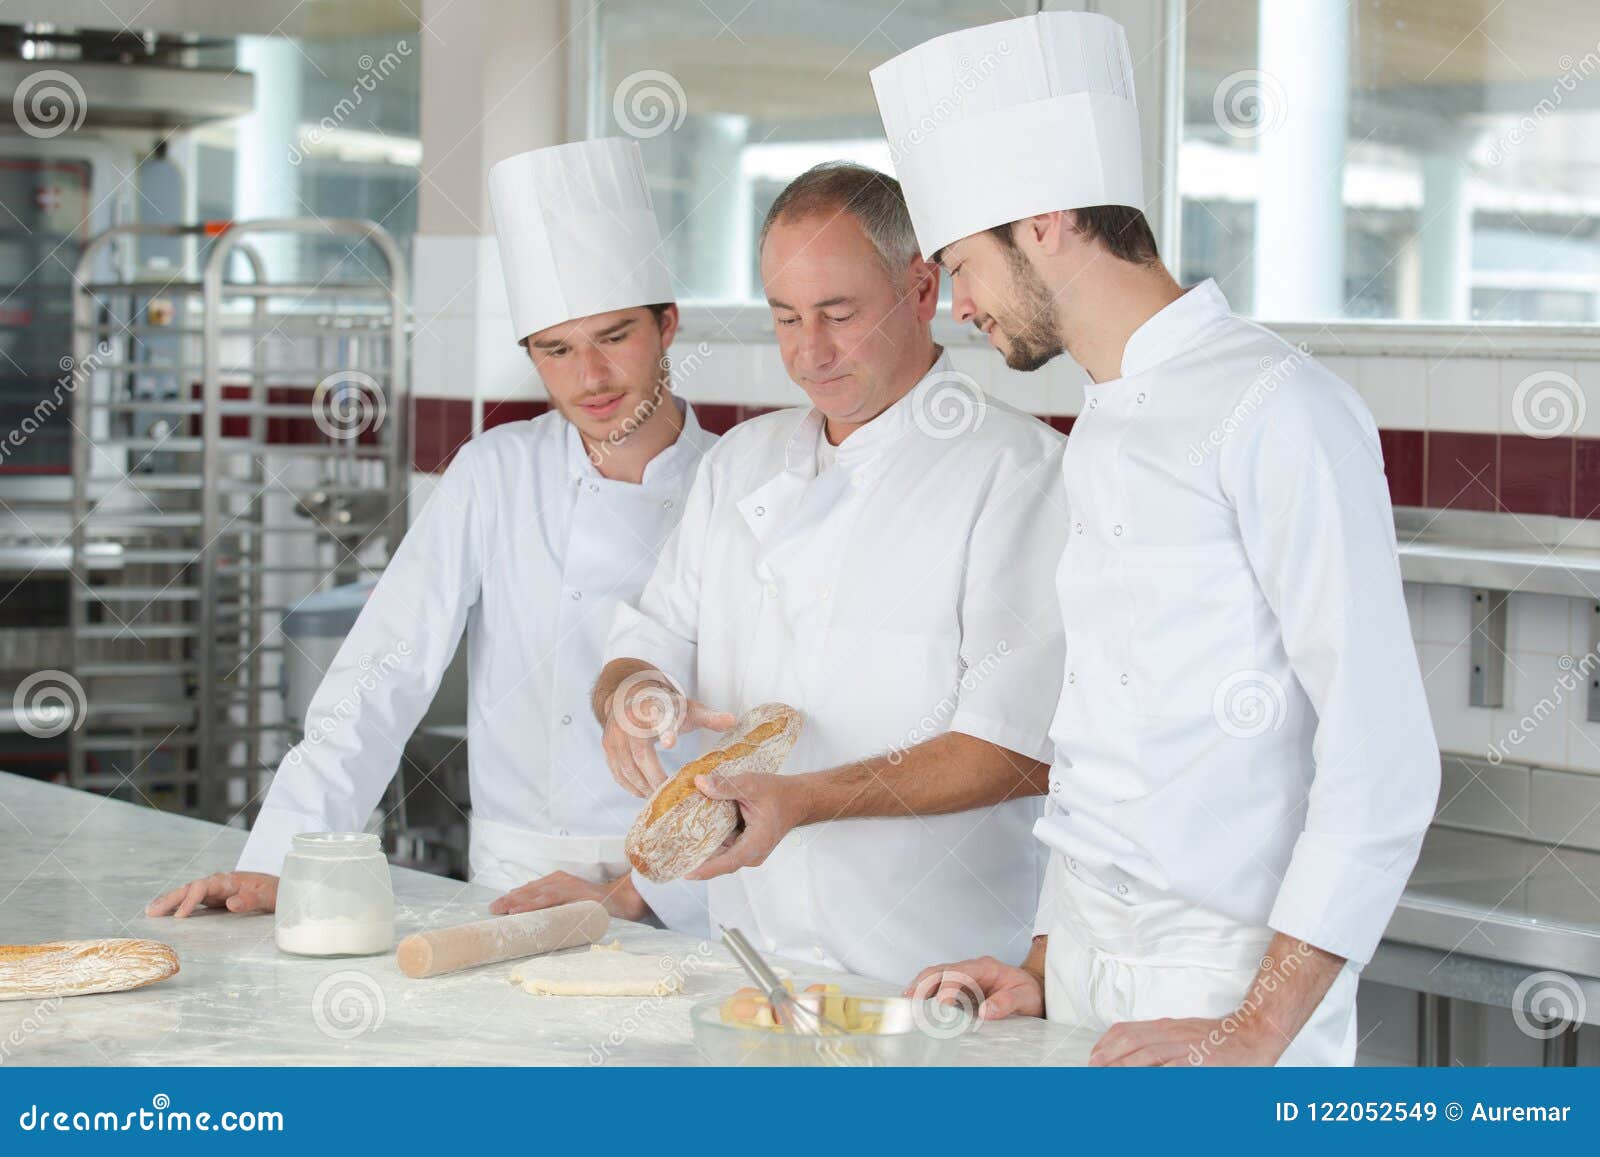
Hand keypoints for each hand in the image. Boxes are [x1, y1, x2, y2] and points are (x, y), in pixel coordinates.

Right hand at [145, 872, 278, 917]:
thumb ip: (251, 899)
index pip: (203, 886)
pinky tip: (165, 912)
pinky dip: (178, 905)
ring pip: (188, 893)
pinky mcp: (215, 898)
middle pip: (190, 887)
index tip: (180, 916)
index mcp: (229, 880)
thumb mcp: (269, 897)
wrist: (282, 888)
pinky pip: (193, 900)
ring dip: (170, 901)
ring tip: (151, 912)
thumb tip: (230, 903)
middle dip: (171, 898)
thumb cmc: (276, 892)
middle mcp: (219, 883)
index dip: (190, 900)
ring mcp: (215, 890)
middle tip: (152, 912)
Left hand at [488, 871, 648, 921]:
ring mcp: (568, 885)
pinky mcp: (575, 893)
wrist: (625, 899)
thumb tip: (542, 923)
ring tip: (501, 910)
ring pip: (537, 894)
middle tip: (492, 909)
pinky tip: (520, 911)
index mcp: (560, 882)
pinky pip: (550, 900)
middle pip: (530, 890)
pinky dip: (533, 905)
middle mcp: (561, 880)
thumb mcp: (575, 905)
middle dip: (510, 900)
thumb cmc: (600, 905)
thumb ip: (560, 908)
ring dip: (517, 902)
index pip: (532, 889)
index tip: (498, 906)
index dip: (514, 897)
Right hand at [601, 672, 733, 795]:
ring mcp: (615, 735)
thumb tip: (733, 721)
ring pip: (627, 768)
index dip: (667, 730)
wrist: (629, 694)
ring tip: (659, 798)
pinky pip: (617, 772)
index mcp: (654, 708)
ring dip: (643, 786)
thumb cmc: (664, 705)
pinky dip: (630, 786)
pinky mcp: (607, 746)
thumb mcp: (688, 708)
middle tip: (671, 793)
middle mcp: (630, 721)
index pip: (661, 719)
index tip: (671, 742)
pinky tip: (643, 793)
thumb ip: (710, 717)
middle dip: (656, 777)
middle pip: (642, 755)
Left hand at [686, 771, 809, 879]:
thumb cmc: (778, 793)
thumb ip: (726, 785)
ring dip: (701, 850)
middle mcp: (751, 854)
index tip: (686, 872)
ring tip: (674, 845)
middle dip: (696, 859)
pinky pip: (724, 848)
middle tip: (670, 855)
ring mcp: (748, 852)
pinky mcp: (744, 846)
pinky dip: (709, 842)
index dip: (706, 869)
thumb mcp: (751, 785)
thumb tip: (699, 783)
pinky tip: (691, 833)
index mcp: (756, 845)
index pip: (727, 862)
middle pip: (720, 862)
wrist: (798, 798)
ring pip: (720, 855)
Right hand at [904, 955, 1044, 1020]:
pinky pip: (938, 986)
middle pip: (940, 970)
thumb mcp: (1025, 997)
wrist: (1034, 989)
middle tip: (911, 1002)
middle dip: (923, 984)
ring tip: (906, 1003)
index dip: (946, 989)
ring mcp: (964, 976)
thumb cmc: (1029, 992)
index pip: (958, 973)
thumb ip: (1007, 1002)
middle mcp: (971, 968)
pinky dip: (925, 993)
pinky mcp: (961, 986)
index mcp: (985, 967)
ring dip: (919, 987)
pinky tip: (916, 1004)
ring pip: (935, 976)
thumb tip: (986, 1011)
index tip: (940, 1007)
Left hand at [1089, 1015, 1282, 1066]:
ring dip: (1124, 1067)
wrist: (1252, 1033)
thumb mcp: (1183, 1034)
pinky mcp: (1199, 1061)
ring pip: (1147, 1055)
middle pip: (1131, 1042)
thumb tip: (1138, 1055)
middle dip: (1108, 1057)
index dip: (1106, 1043)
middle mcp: (1171, 1034)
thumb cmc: (1218, 1038)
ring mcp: (1185, 1047)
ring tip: (1107, 1078)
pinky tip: (1143, 1084)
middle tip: (1092, 1070)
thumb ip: (1161, 1042)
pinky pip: (1172, 1069)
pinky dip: (1155, 1076)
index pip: (1126, 1030)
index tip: (1092, 1056)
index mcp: (1165, 1027)